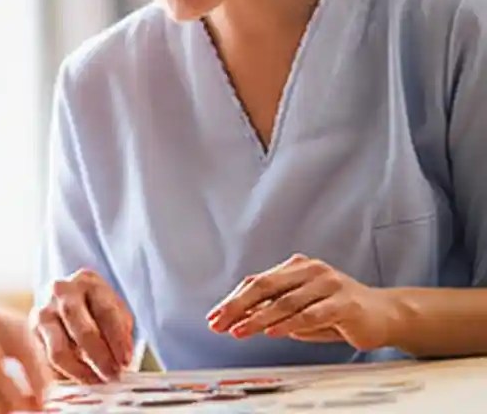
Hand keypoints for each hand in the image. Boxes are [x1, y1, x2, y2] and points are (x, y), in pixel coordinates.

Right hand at [0, 295, 48, 412]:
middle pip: (21, 342)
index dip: (34, 353)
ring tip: (21, 411)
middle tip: (41, 398)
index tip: (41, 375)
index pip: (17, 323)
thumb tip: (10, 359)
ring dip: (18, 398)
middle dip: (37, 374)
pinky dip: (0, 410)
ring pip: (8, 374)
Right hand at [31, 269, 134, 383]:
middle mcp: (61, 291)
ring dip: (82, 371)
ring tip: (98, 380)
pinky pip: (50, 359)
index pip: (106, 312)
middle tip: (113, 375)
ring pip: (59, 350)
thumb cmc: (96, 307)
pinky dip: (70, 373)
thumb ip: (120, 331)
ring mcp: (43, 310)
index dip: (118, 340)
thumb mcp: (114, 310)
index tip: (126, 362)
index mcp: (87, 281)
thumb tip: (122, 362)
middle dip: (99, 357)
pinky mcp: (33, 330)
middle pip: (81, 329)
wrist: (64, 299)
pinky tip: (84, 377)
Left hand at [207, 253, 396, 350]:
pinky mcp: (345, 302)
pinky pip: (311, 313)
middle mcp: (311, 270)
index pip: (257, 282)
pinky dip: (289, 324)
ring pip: (286, 302)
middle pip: (266, 286)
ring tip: (240, 331)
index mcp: (296, 267)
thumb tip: (238, 317)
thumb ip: (272, 309)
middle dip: (238, 306)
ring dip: (259, 319)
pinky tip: (273, 332)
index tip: (214, 317)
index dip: (233, 300)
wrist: (384, 315)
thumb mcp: (299, 310)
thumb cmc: (337, 312)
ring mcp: (329, 283)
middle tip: (219, 323)